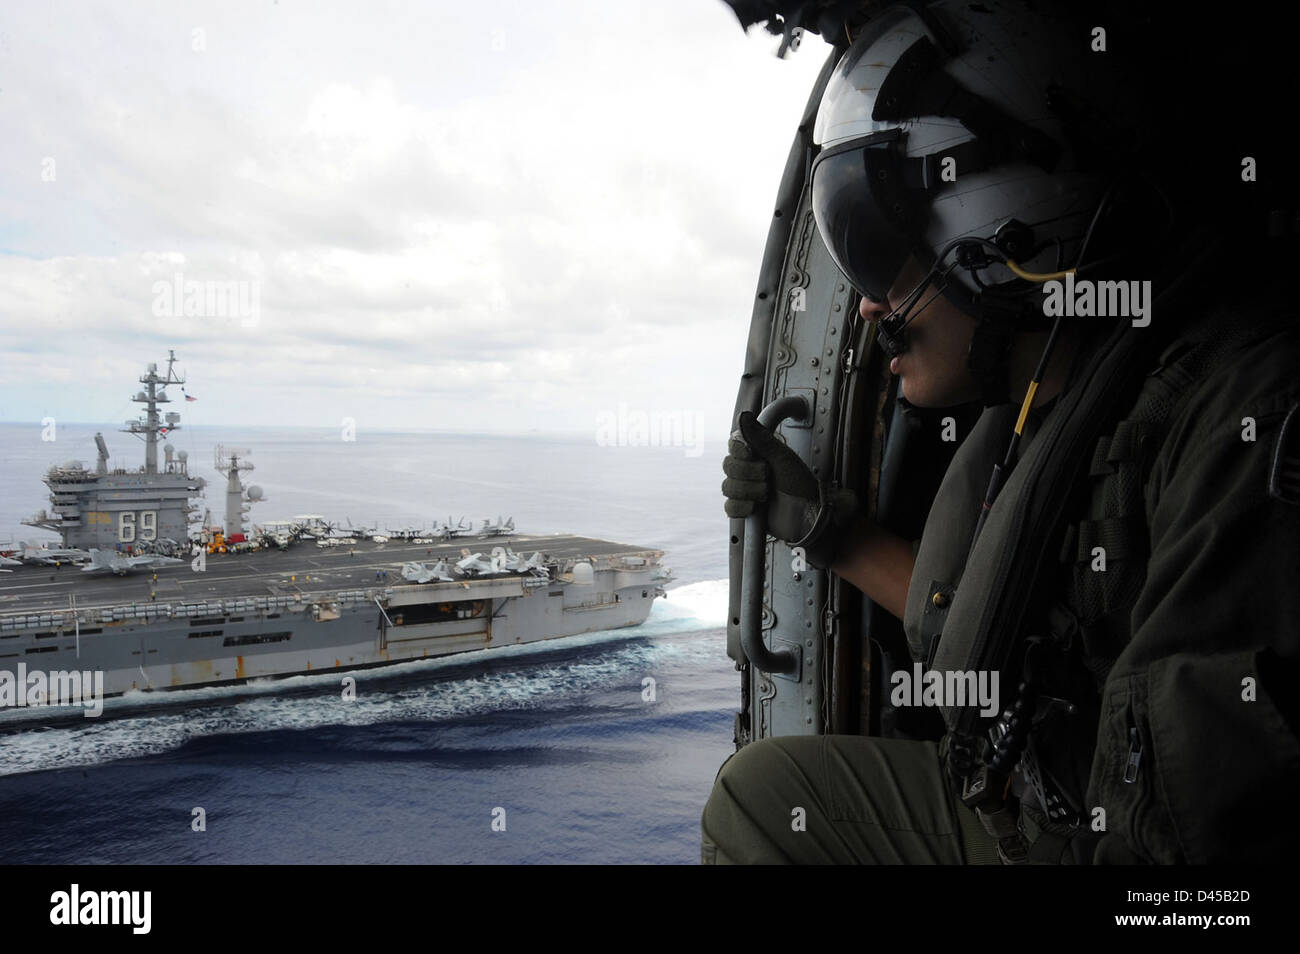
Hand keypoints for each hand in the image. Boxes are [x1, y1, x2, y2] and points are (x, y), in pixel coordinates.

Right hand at [721, 411, 858, 567]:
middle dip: (748, 473)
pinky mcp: (745, 510)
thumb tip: (744, 416)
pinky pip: (730, 508)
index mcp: (756, 454)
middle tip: (767, 475)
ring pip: (728, 487)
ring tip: (767, 493)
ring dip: (749, 490)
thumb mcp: (782, 456)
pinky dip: (742, 507)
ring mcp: (745, 490)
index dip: (739, 451)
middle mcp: (748, 470)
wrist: (808, 512)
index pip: (733, 445)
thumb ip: (760, 437)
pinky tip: (756, 506)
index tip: (751, 454)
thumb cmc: (800, 483)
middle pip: (728, 466)